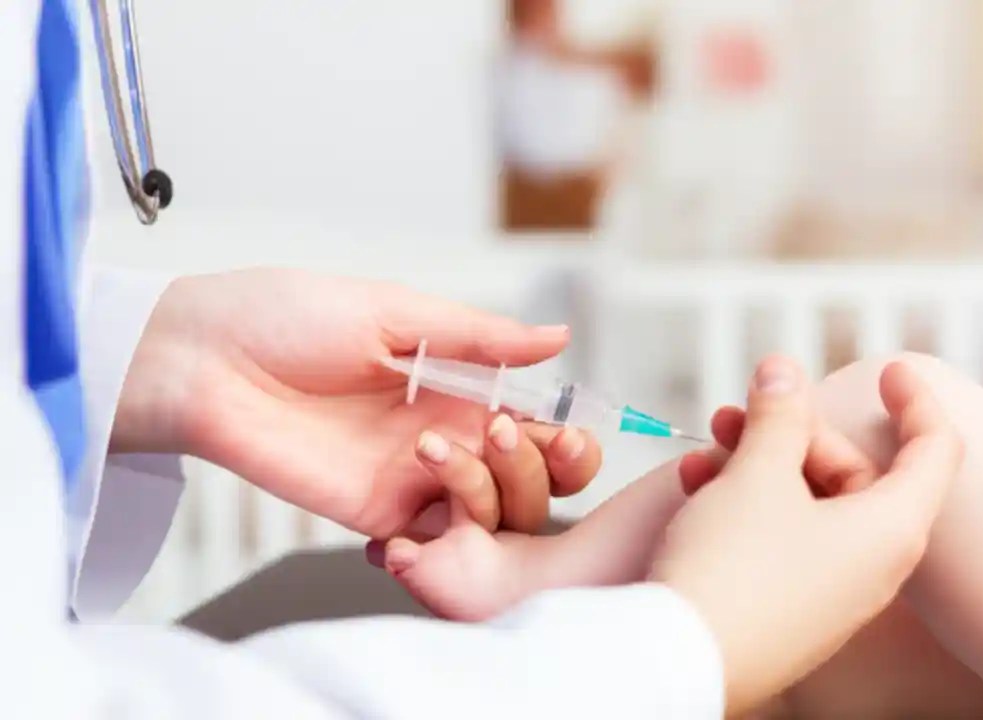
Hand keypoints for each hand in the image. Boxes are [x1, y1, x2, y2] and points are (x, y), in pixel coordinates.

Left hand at [113, 269, 602, 537]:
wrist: (205, 360)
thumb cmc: (287, 315)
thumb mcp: (395, 311)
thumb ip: (480, 336)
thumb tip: (559, 337)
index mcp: (457, 384)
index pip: (537, 423)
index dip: (566, 435)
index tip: (570, 427)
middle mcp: (446, 436)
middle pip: (531, 479)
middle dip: (545, 468)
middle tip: (511, 435)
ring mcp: (414, 479)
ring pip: (497, 516)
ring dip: (494, 489)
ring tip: (441, 447)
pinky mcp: (377, 514)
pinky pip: (439, 544)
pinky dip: (452, 539)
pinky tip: (431, 501)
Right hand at [651, 356, 962, 716]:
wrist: (676, 664)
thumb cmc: (731, 576)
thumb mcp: (757, 473)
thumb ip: (778, 415)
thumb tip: (785, 375)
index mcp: (890, 530)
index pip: (934, 452)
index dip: (917, 402)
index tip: (889, 371)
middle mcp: (871, 568)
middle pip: (854, 472)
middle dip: (797, 431)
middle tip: (748, 408)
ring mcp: (830, 594)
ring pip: (809, 504)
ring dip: (762, 463)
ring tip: (713, 445)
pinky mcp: (789, 611)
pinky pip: (781, 540)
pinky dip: (748, 504)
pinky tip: (699, 486)